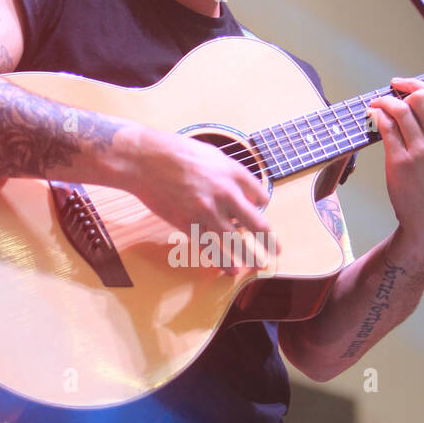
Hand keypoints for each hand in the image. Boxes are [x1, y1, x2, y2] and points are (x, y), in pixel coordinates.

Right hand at [129, 125, 279, 264]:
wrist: (145, 160)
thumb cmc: (176, 152)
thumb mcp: (211, 155)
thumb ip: (229, 173)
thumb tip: (241, 191)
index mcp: (234, 173)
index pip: (260, 196)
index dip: (262, 206)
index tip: (259, 212)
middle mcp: (226, 194)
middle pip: (257, 223)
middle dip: (270, 240)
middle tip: (277, 250)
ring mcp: (207, 211)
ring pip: (236, 242)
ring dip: (251, 257)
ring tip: (259, 266)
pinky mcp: (189, 224)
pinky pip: (211, 248)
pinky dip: (223, 261)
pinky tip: (231, 270)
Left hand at [368, 77, 423, 264]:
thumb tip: (421, 110)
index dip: (416, 84)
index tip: (401, 85)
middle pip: (419, 97)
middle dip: (399, 90)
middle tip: (386, 94)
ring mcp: (419, 150)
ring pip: (400, 109)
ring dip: (383, 102)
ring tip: (375, 106)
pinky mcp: (400, 162)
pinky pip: (386, 129)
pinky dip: (377, 118)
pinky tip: (372, 118)